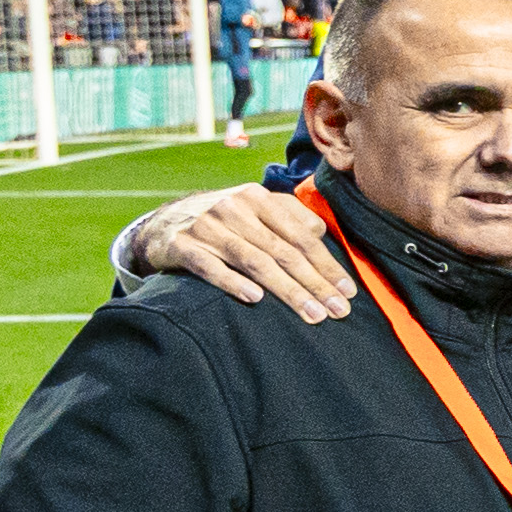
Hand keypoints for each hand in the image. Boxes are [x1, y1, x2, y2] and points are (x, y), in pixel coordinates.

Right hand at [130, 183, 354, 316]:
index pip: (301, 236)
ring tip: (311, 314)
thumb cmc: (225, 221)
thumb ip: (290, 217)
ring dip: (286, 290)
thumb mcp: (256, 210)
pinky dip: (233, 283)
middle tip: (337, 311)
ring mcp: (206, 227)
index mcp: (258, 198)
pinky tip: (255, 299)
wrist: (164, 222)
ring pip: (253, 261)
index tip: (347, 292)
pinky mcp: (180, 246)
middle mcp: (233, 208)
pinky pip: (210, 267)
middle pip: (282, 251)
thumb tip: (321, 234)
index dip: (327, 265)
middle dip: (314, 283)